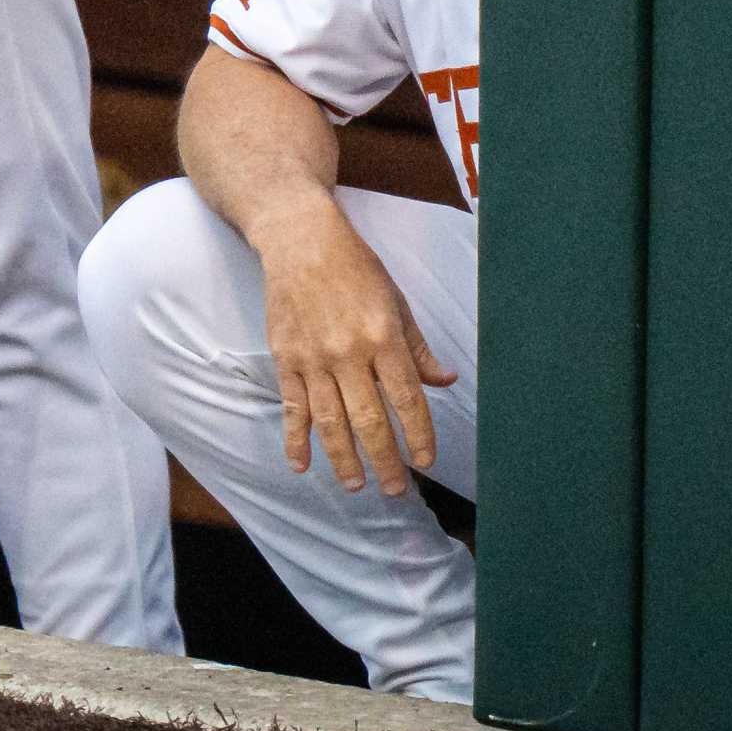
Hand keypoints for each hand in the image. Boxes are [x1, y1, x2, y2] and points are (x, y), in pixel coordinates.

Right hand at [254, 195, 455, 496]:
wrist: (300, 240)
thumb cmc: (355, 268)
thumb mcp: (397, 301)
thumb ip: (418, 348)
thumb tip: (445, 381)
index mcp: (383, 337)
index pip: (407, 398)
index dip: (419, 434)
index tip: (426, 460)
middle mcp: (348, 352)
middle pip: (370, 419)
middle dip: (386, 460)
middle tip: (396, 489)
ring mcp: (313, 358)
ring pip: (331, 421)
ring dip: (345, 459)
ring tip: (357, 486)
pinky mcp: (286, 358)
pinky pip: (292, 406)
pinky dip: (296, 438)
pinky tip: (302, 465)